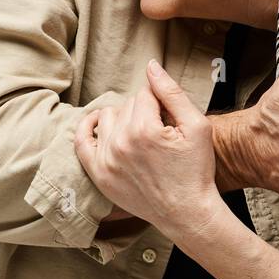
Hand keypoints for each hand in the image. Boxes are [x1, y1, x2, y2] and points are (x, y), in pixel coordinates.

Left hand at [75, 60, 219, 235]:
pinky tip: (99, 123)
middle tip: (161, 133)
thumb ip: (172, 93)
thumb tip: (151, 66)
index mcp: (144, 129)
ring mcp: (106, 159)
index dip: (162, 102)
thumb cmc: (196, 170)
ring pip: (108, 117)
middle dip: (145, 111)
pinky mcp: (98, 173)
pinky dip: (88, 127)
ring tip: (141, 135)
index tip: (171, 120)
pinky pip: (81, 140)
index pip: (146, 93)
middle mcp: (120, 143)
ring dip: (124, 119)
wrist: (187, 212)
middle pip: (128, 104)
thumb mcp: (197, 126)